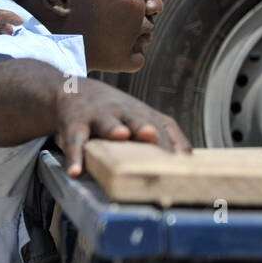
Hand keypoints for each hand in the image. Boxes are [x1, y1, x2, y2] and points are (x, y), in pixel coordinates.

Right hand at [56, 79, 191, 175]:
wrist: (71, 90)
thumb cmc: (113, 112)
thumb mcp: (140, 116)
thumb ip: (166, 134)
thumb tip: (189, 158)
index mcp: (142, 113)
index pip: (162, 128)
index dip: (170, 146)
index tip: (181, 169)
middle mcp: (122, 112)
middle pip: (137, 119)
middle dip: (145, 127)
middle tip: (153, 136)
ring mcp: (97, 117)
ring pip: (106, 123)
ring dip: (113, 128)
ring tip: (120, 135)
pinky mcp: (73, 124)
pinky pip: (74, 142)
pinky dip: (74, 157)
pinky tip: (75, 171)